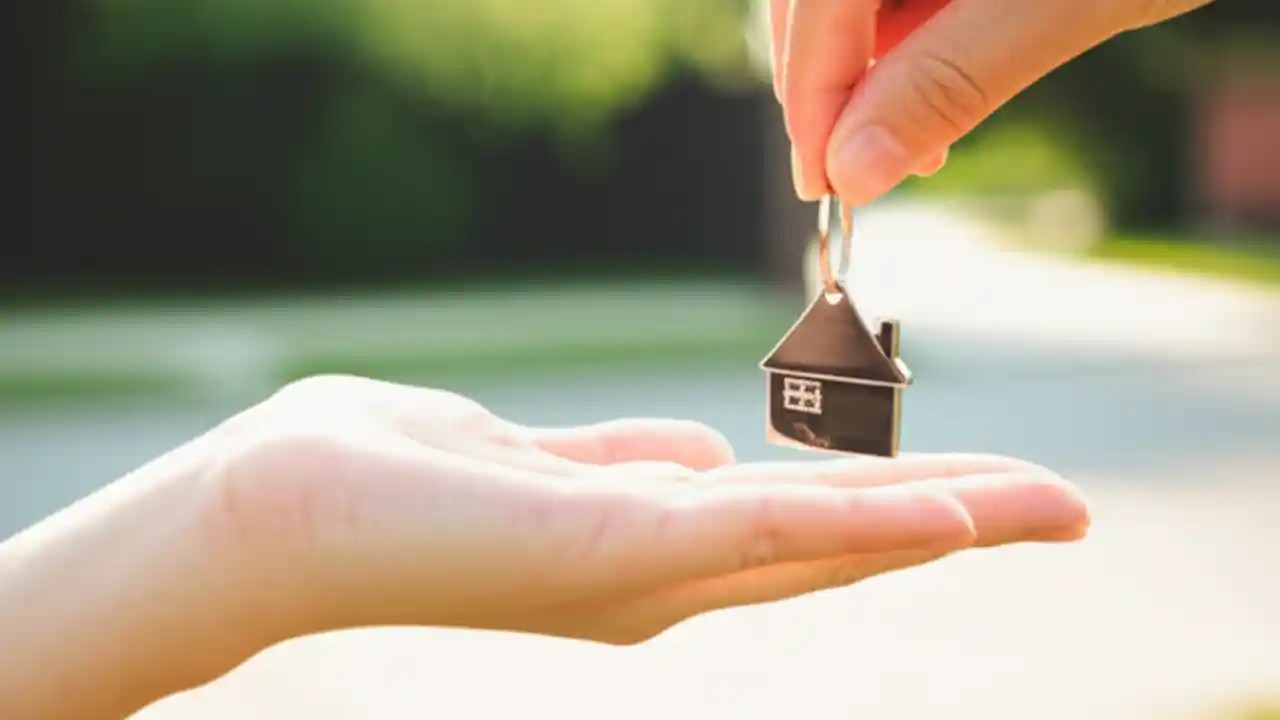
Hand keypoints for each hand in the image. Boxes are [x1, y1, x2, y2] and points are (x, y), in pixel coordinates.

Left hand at [0, 375, 1088, 717]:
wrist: (286, 513)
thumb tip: (711, 453)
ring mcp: (642, 570)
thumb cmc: (400, 481)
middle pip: (834, 544)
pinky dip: (851, 528)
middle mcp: (660, 578)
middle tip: (1068, 511)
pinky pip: (753, 531)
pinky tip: (937, 518)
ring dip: (940, 521)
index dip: (895, 513)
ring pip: (819, 542)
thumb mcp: (540, 464)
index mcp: (647, 549)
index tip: (982, 496)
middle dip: (956, 522)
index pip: (797, 526)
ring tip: (1047, 508)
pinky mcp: (611, 545)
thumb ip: (628, 463)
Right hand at [770, 0, 1215, 202]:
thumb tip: (854, 171)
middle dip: (834, 91)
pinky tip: (934, 77)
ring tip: (919, 137)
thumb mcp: (1058, 6)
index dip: (811, 101)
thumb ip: (947, 82)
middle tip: (866, 169)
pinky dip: (902, 38)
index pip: (815, 8)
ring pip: (847, 2)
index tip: (825, 183)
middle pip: (814, 4)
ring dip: (868, 72)